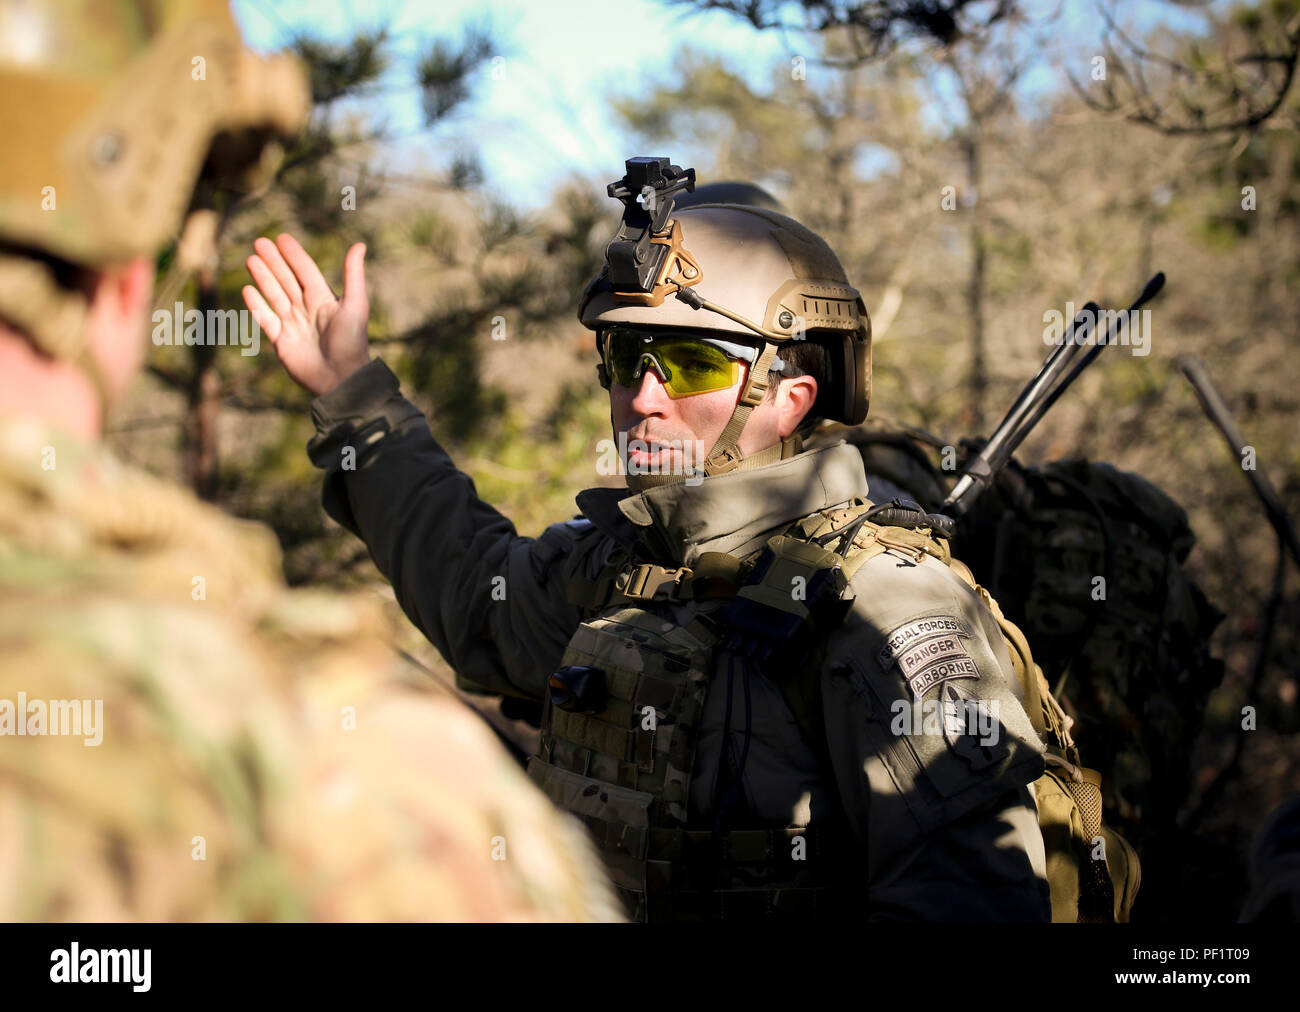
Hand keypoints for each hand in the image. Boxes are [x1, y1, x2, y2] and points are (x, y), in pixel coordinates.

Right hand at [242, 234, 370, 396]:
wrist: (341, 379)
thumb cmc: (352, 342)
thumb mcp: (356, 305)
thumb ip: (354, 275)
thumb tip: (360, 244)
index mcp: (325, 300)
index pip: (306, 272)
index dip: (294, 255)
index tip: (282, 238)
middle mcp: (308, 310)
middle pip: (287, 280)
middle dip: (274, 261)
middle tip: (260, 242)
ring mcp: (294, 325)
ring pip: (274, 295)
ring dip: (263, 277)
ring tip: (251, 259)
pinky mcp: (282, 342)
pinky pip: (266, 319)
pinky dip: (256, 305)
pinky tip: (247, 289)